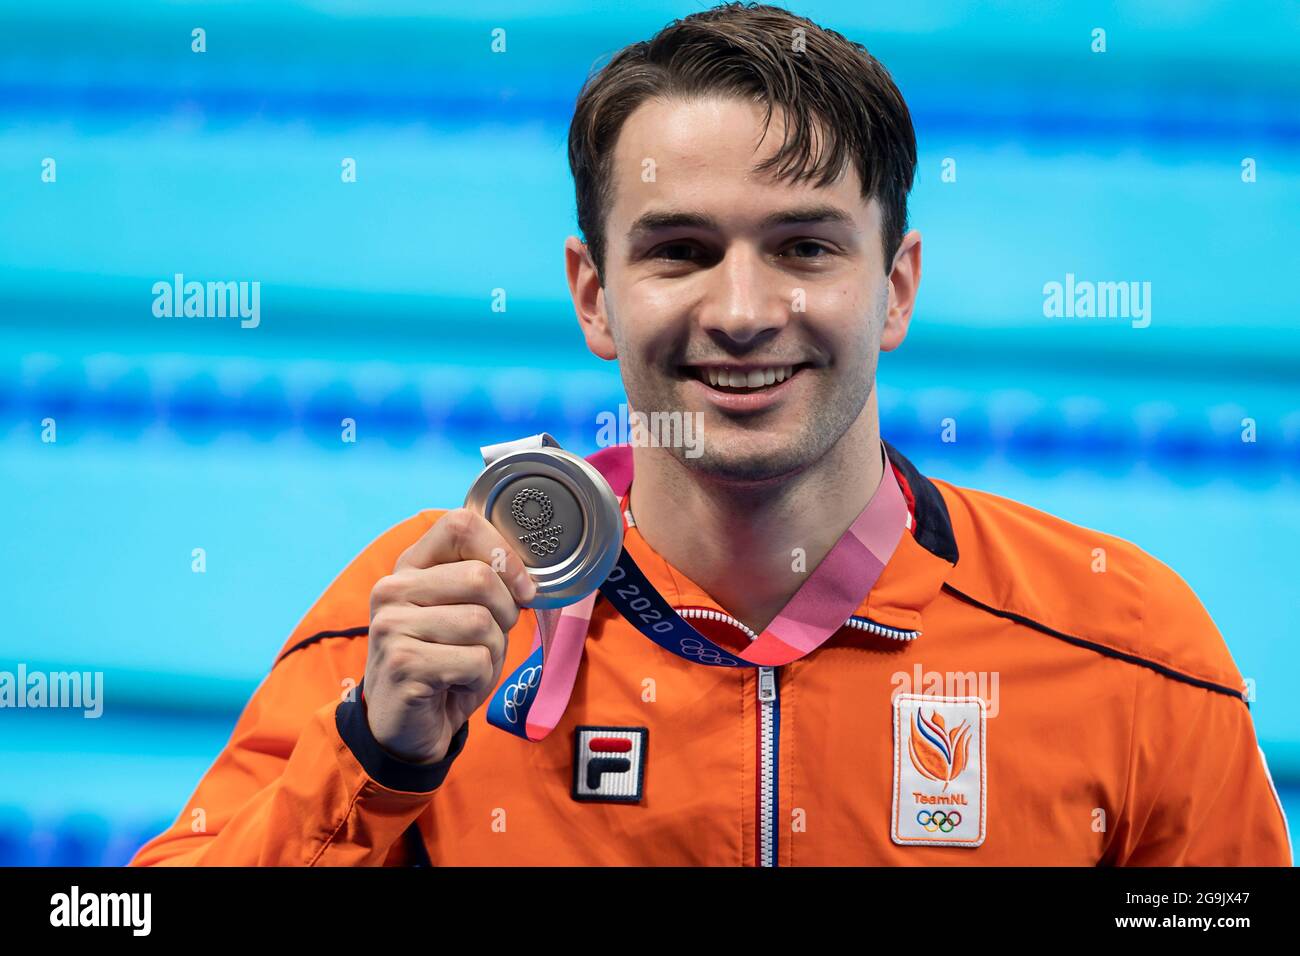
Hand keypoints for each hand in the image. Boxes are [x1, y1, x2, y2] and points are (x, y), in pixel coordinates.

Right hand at [364, 508, 536, 763]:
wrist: (404, 727)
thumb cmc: (444, 663)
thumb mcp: (463, 613)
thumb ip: (484, 584)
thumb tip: (525, 577)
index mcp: (410, 567)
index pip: (459, 524)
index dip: (504, 552)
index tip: (521, 587)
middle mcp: (393, 589)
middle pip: (480, 577)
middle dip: (505, 613)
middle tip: (491, 639)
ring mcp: (392, 625)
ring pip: (481, 622)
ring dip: (492, 652)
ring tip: (467, 666)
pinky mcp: (403, 663)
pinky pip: (475, 661)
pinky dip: (480, 679)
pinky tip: (456, 686)